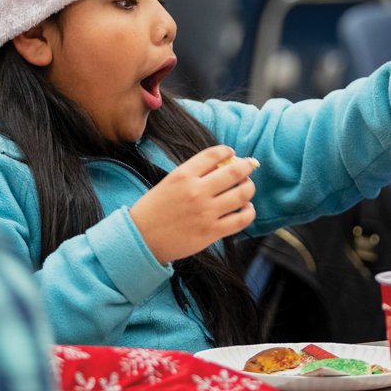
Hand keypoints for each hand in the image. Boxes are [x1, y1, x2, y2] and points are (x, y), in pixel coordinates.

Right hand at [130, 145, 256, 263]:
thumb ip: (194, 174)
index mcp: (183, 175)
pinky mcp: (211, 232)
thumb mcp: (169, 183)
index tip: (232, 153)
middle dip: (247, 166)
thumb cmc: (154, 209)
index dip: (228, 151)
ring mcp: (205, 212)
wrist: (141, 239)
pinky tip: (246, 208)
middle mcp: (196, 191)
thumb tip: (223, 164)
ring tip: (247, 187)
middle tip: (250, 166)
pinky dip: (249, 211)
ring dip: (249, 187)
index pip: (214, 154)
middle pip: (235, 171)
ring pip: (242, 194)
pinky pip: (241, 219)